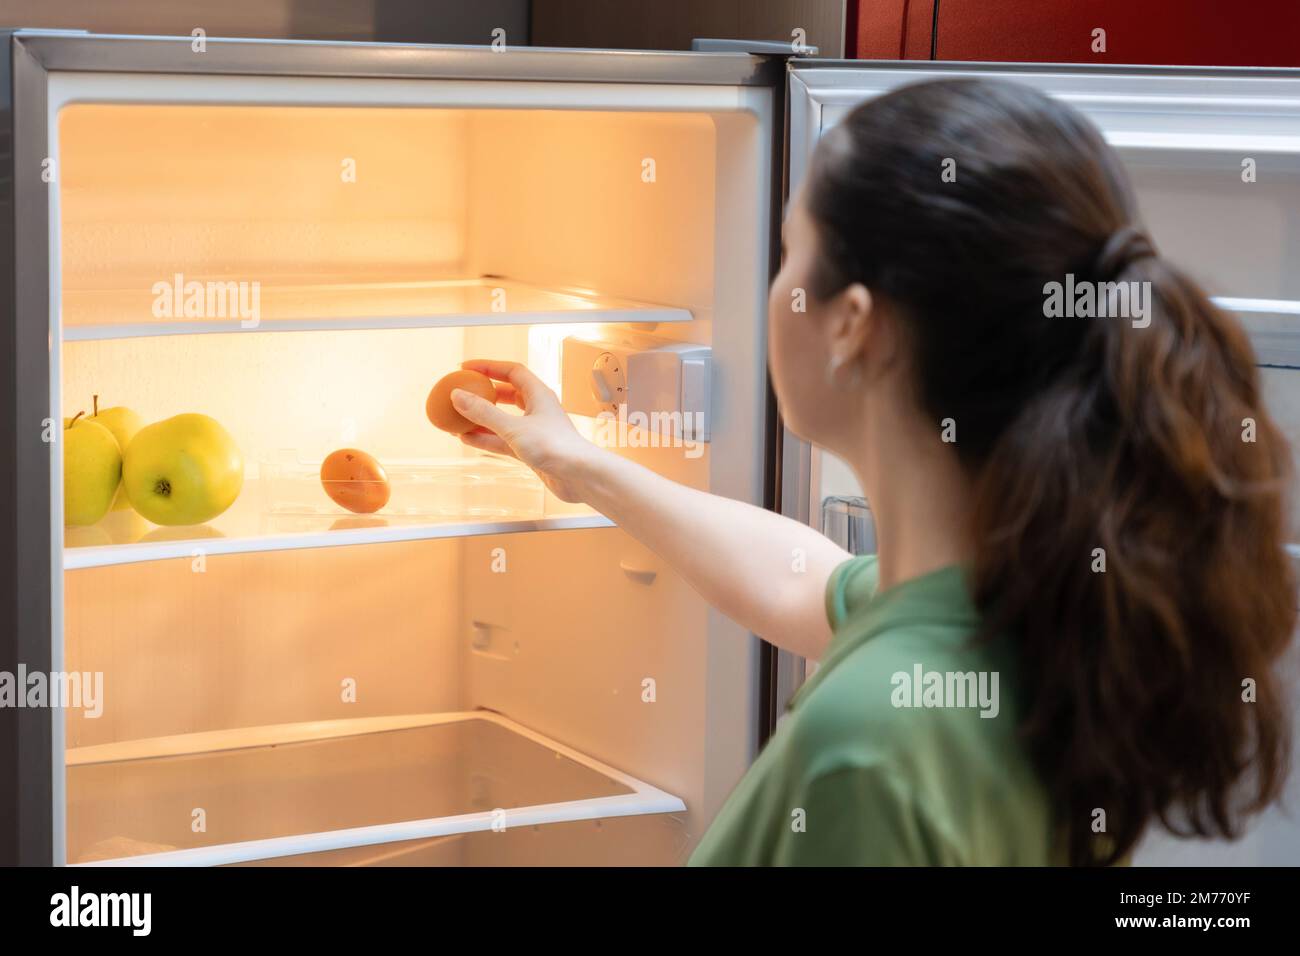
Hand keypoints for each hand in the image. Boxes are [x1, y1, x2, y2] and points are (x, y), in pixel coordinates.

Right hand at [450, 360, 599, 502]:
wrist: (579, 476)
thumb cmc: (555, 446)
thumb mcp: (513, 427)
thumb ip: (485, 412)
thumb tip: (458, 396)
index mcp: (539, 394)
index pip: (511, 371)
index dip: (488, 366)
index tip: (465, 368)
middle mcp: (537, 409)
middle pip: (506, 393)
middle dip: (484, 392)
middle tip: (461, 392)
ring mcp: (533, 430)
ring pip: (502, 419)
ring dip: (481, 418)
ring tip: (458, 418)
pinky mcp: (530, 450)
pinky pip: (503, 439)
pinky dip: (486, 438)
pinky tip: (467, 439)